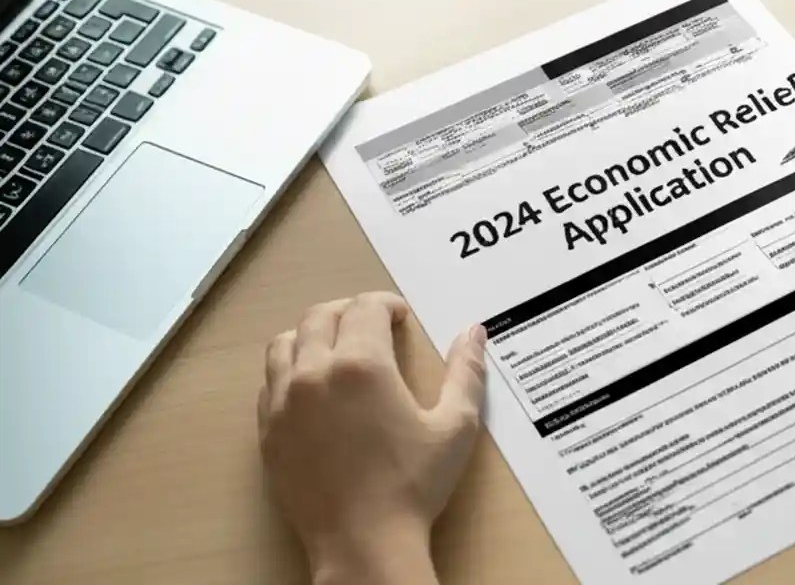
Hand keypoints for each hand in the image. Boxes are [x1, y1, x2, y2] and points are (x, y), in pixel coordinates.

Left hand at [258, 292, 486, 584]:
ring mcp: (284, 401)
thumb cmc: (413, 486)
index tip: (400, 318)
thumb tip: (473, 332)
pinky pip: (269, 381)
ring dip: (313, 333)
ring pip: (286, 342)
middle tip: (373, 326)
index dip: (387, 305)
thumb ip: (466, 372)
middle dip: (350, 311)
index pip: (366, 308)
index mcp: (362, 364)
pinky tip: (313, 387)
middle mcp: (315, 373)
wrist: (364, 544)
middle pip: (322, 315)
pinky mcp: (268, 430)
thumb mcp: (454, 426)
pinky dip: (289, 369)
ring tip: (337, 348)